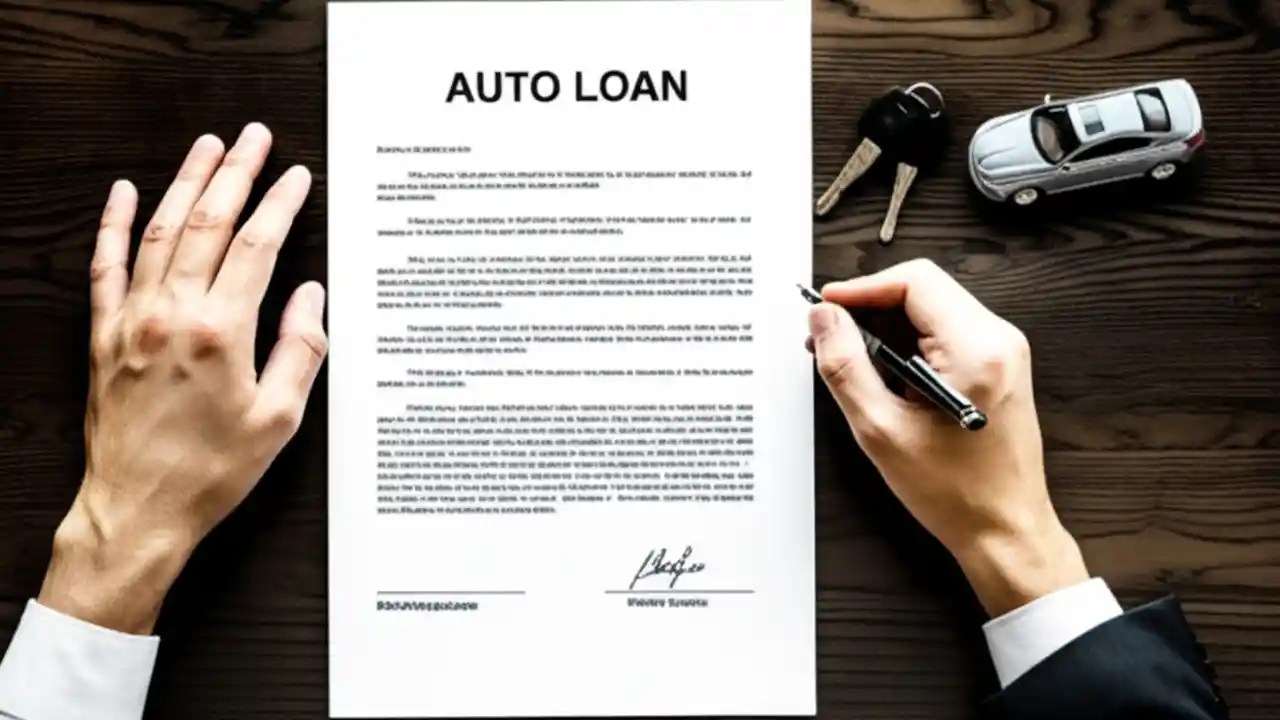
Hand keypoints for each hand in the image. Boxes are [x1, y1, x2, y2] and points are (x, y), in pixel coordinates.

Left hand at [38, 124, 326, 633]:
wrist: (137, 510)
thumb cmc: (211, 471)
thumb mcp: (279, 419)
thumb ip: (301, 350)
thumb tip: (311, 297)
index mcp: (221, 332)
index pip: (256, 247)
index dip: (280, 205)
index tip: (297, 177)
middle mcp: (172, 315)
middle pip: (207, 223)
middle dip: (235, 173)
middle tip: (255, 137)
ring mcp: (132, 321)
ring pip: (159, 232)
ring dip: (184, 183)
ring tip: (207, 147)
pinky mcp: (104, 336)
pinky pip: (106, 266)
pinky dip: (114, 224)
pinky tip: (123, 192)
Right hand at [809, 259, 1086, 616]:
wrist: (1005, 530)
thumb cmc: (955, 492)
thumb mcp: (881, 430)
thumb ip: (846, 366)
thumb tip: (823, 318)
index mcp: (978, 349)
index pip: (914, 281)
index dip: (861, 288)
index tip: (824, 307)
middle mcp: (999, 339)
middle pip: (922, 289)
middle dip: (868, 305)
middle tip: (826, 334)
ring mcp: (1003, 350)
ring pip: (931, 307)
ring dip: (885, 324)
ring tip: (846, 356)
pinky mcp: (997, 364)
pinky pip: (944, 331)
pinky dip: (906, 341)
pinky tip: (878, 369)